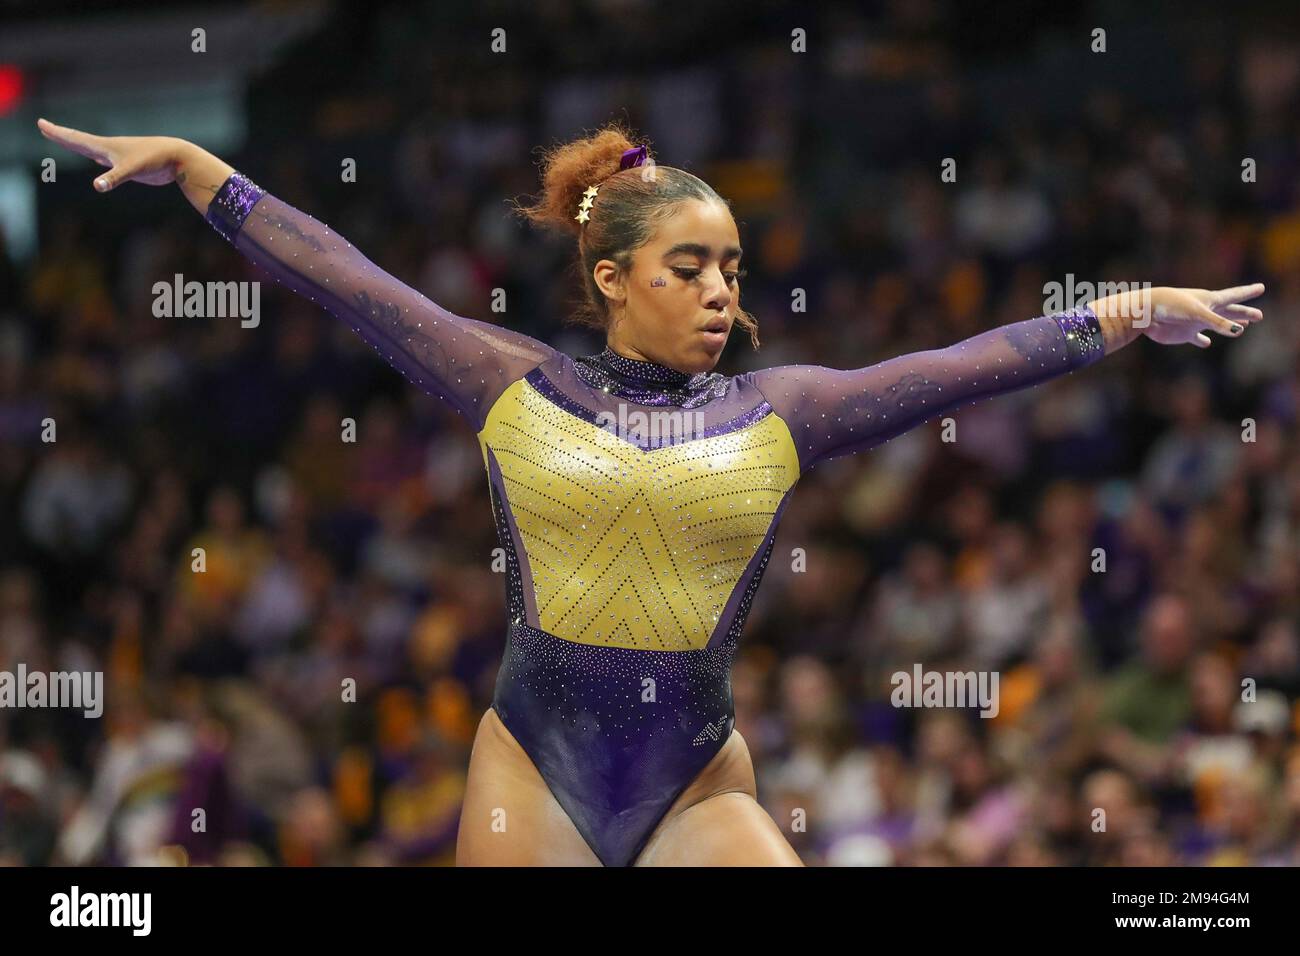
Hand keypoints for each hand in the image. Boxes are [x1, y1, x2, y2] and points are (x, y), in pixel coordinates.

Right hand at [36, 117, 186, 190]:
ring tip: (65, 140)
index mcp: (105, 146)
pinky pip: (105, 161)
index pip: (75, 139)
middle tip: (44, 127)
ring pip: (91, 150)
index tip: (40, 123)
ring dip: (76, 145)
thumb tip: (97, 186)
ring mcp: (118, 157)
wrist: (176, 158)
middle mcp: (108, 149)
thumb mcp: (132, 170)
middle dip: (60, 135)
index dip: (57, 133)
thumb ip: (113, 178)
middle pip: (78, 141)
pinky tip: (96, 159)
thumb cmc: (154, 160)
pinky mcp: (127, 166)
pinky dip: (96, 159)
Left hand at [1141, 284, 1265, 348]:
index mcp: (1210, 300)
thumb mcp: (1198, 314)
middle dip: (1244, 313)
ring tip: (1243, 327)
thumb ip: (1218, 323)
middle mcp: (1205, 311)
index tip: (1261, 287)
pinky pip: (1196, 338)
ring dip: (1229, 325)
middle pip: (1230, 312)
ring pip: (1217, 324)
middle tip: (1259, 316)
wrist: (1146, 313)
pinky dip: (1201, 341)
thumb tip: (1238, 332)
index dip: (1248, 292)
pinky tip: (1206, 343)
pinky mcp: (1183, 333)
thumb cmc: (1172, 307)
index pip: (1234, 296)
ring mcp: (1195, 322)